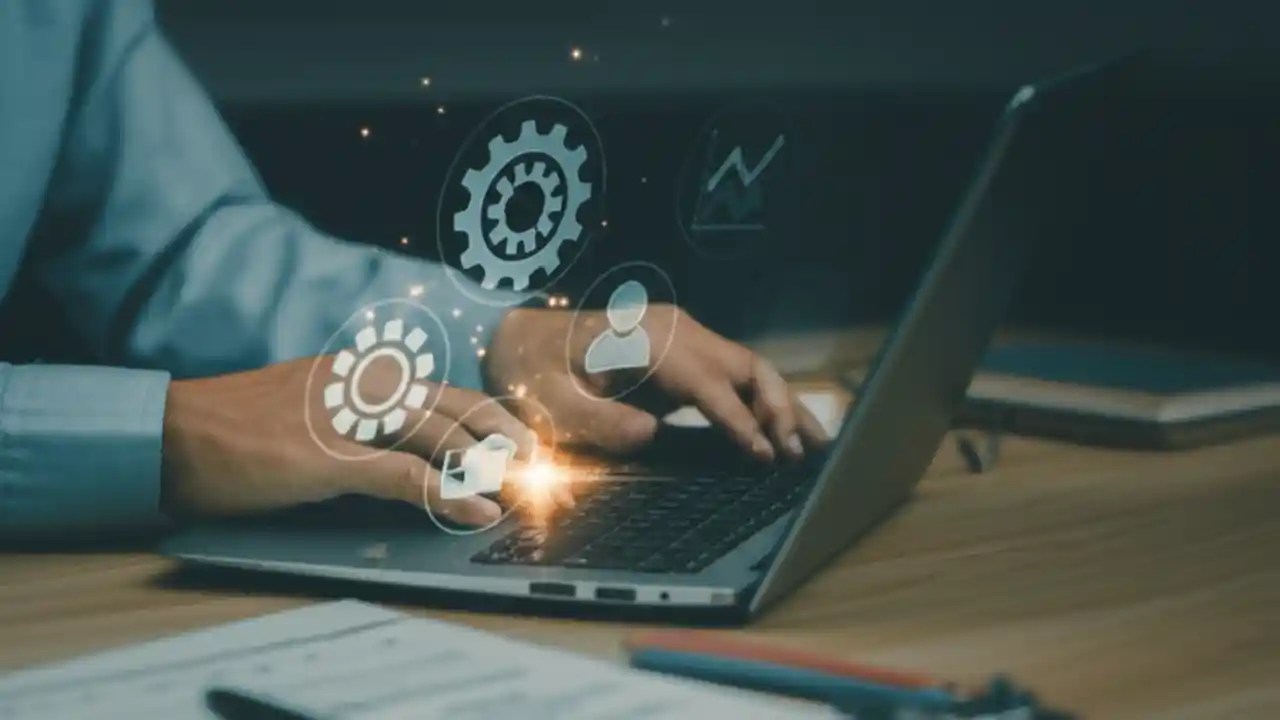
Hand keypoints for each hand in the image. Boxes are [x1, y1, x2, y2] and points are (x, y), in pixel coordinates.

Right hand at [160, 356, 538, 525]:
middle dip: (504, 435)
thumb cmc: (235, 426)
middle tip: (539, 462)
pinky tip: (476, 510)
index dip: (490, 417)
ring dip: (487, 464)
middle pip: (455, 406)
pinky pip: (402, 475)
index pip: (444, 390)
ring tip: (522, 487)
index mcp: (359, 372)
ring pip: (438, 434)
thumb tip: (409, 447)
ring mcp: (344, 418)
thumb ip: (358, 417)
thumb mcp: (308, 406)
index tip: (521, 439)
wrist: (168, 434)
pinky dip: (446, 494)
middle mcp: (360, 384)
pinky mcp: (325, 456)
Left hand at [483, 305, 828, 460]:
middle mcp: (676, 330)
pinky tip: (784, 434)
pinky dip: (764, 403)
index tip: (763, 455)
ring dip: (783, 407)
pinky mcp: (685, 357)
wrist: (520, 340)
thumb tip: (654, 435)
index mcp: (647, 338)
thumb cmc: (531, 372)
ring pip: (750, 369)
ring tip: (815, 448)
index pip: (709, 381)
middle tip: (797, 457)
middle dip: (779, 410)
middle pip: (747, 366)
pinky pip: (735, 377)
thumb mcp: (549, 400)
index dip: (739, 419)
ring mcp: (684, 339)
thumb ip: (597, 418)